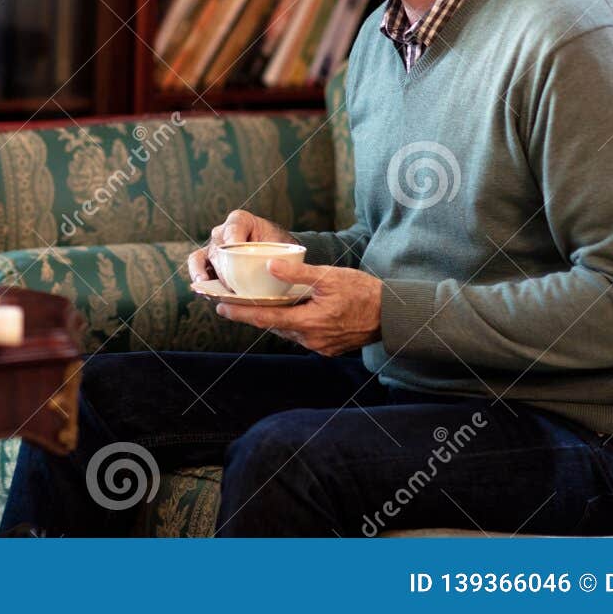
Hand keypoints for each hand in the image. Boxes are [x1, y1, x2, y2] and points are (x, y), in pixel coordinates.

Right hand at [186, 208, 294, 284]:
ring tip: (206, 286)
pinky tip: (205, 291)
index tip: (237, 253)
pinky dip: (198, 278)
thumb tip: (274, 270)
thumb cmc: (278, 246)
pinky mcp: (207, 261)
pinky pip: (197, 266)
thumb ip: (277, 254)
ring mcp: (213, 247)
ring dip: (203, 273)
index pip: (233, 228)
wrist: (276, 251)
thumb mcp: (282, 244)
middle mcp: (222, 232)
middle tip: (233, 286)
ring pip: (200, 257)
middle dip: (223, 268)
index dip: (233, 241)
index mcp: (241, 220)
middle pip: (217, 248)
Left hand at [216, 258, 383, 355]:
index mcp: (308, 322)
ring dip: (275, 317)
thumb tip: (268, 266)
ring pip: (288, 330)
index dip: (241, 313)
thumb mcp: (329, 276)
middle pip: (274, 325)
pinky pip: (303, 335)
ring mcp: (320, 346)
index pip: (266, 318)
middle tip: (233, 301)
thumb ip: (298, 273)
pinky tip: (291, 309)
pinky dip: (293, 322)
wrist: (392, 315)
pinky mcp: (328, 348)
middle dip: (254, 313)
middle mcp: (311, 339)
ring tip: (258, 302)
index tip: (220, 307)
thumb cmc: (363, 292)